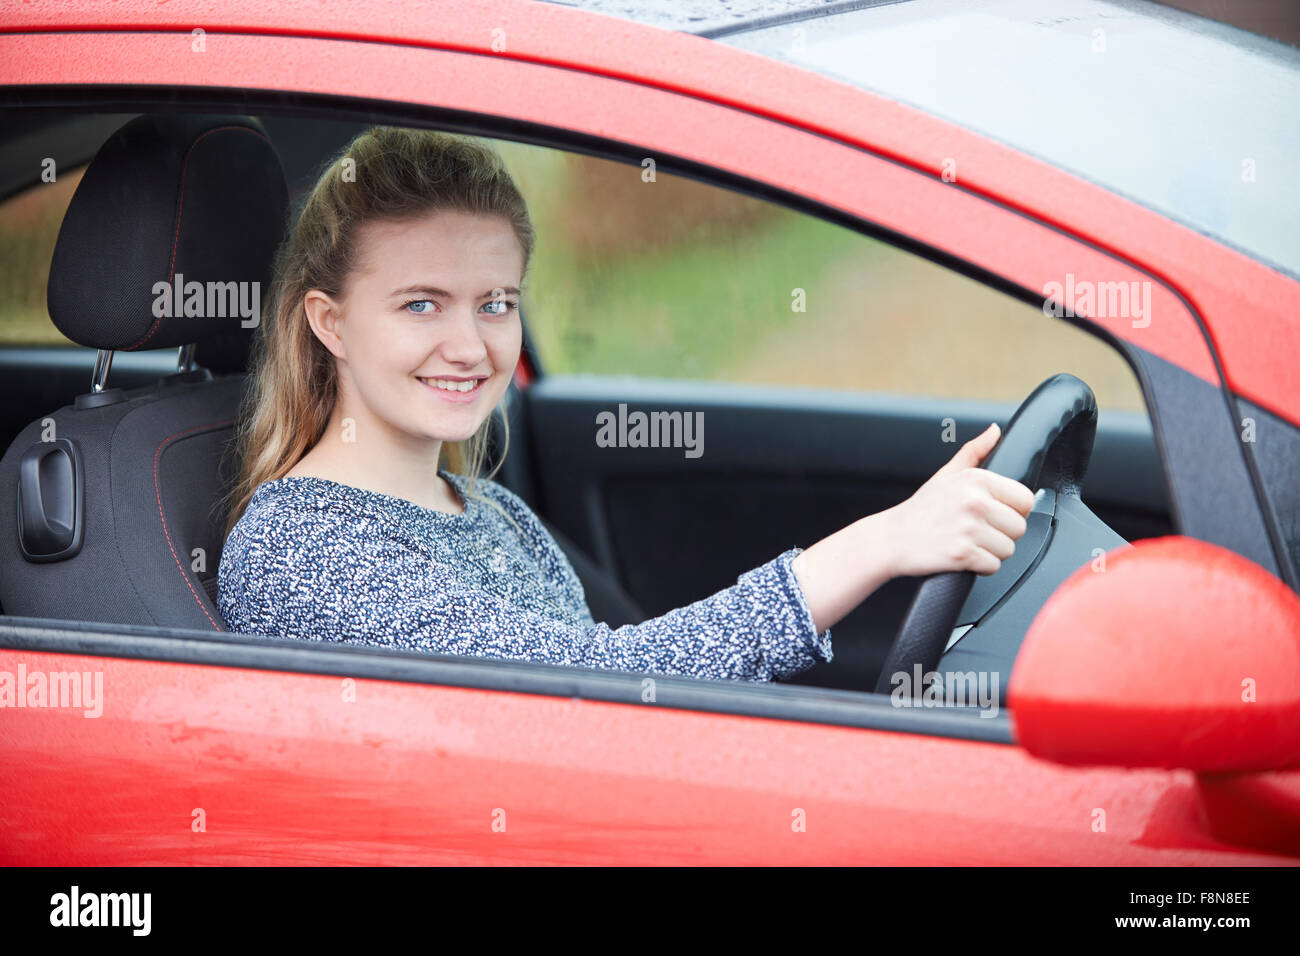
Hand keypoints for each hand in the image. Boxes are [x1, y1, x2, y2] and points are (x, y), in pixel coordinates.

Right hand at [880, 423, 1035, 577]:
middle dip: (1001, 534)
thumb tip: (994, 431)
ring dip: (991, 552)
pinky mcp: (963, 554)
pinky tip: (963, 556)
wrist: (890, 539)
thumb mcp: (946, 474)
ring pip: (1008, 549)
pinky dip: (980, 567)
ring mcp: (969, 528)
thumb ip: (975, 451)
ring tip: (968, 543)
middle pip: (1019, 528)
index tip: (993, 514)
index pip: (1026, 500)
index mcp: (977, 479)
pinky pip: (993, 566)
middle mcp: (975, 501)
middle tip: (976, 531)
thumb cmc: (920, 509)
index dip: (1012, 511)